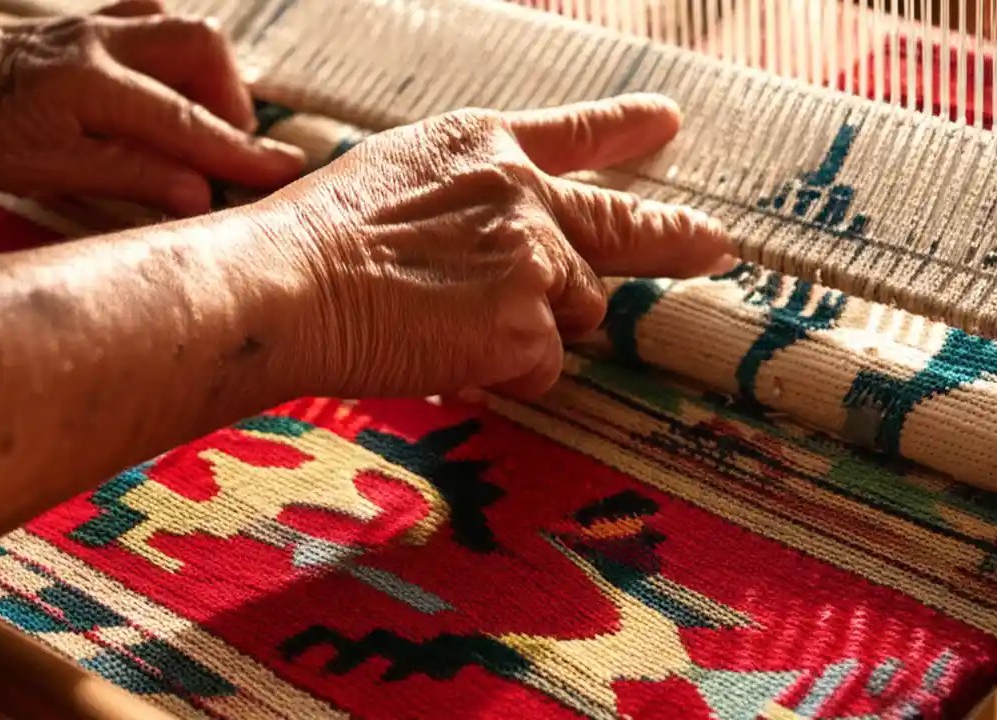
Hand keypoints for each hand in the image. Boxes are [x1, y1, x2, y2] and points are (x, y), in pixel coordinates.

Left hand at [0, 0, 303, 213]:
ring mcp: (86, 30)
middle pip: (199, 46)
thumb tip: (200, 191)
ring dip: (203, 75)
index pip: (188, 123)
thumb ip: (129, 174)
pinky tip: (158, 95)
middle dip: (230, 99)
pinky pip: (143, 26)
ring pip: (175, 27)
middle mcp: (99, 43)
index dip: (242, 151)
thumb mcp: (45, 170)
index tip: (289, 172)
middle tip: (227, 149)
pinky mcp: (72, 32)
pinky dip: (169, 60)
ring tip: (197, 126)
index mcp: (93, 83)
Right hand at [252, 94, 732, 400]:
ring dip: (529, 330)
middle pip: (620, 229)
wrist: (284, 283)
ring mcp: (535, 260)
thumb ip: (465, 206)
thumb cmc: (311, 239)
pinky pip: (540, 367)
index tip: (665, 123)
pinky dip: (501, 374)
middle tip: (711, 244)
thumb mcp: (395, 180)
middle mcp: (525, 195)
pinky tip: (445, 356)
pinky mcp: (530, 327)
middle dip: (671, 239)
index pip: (571, 134)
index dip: (623, 128)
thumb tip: (495, 254)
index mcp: (483, 148)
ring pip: (573, 313)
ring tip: (448, 326)